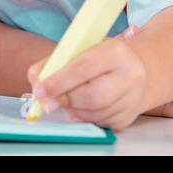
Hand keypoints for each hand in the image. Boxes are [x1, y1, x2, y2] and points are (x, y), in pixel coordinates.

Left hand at [26, 25, 149, 130]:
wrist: (135, 70)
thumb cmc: (99, 58)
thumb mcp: (80, 49)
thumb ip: (55, 63)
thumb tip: (36, 82)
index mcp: (115, 52)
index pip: (84, 68)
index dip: (59, 81)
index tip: (40, 90)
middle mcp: (129, 76)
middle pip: (93, 97)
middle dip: (65, 100)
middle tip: (48, 102)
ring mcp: (131, 100)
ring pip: (93, 114)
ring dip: (72, 110)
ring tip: (65, 100)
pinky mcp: (127, 118)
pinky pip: (97, 123)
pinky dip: (82, 117)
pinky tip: (81, 106)